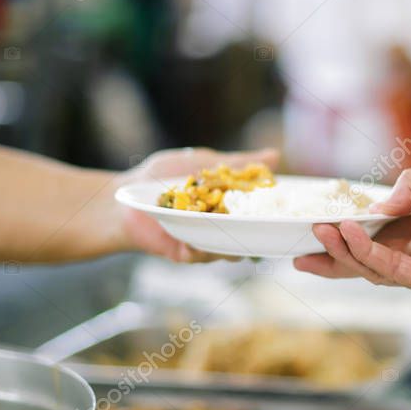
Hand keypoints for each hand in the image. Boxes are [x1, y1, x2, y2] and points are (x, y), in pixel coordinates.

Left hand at [116, 147, 278, 261]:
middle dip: (259, 233)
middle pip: (250, 234)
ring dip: (232, 242)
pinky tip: (197, 240)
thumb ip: (239, 163)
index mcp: (229, 203)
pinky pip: (202, 254)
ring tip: (230, 232)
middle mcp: (221, 225)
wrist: (122, 195)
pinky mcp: (187, 253)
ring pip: (229, 249)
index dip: (273, 211)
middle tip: (267, 228)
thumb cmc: (161, 175)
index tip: (288, 208)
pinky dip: (202, 248)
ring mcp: (205, 240)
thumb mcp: (205, 162)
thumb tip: (276, 155)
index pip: (258, 210)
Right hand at [294, 162, 410, 303]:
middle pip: (370, 251)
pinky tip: (349, 236)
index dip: (350, 223)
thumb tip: (374, 205)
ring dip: (345, 249)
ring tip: (319, 232)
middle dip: (334, 250)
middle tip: (299, 244)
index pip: (380, 224)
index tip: (319, 218)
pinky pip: (394, 270)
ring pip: (376, 264)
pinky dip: (369, 254)